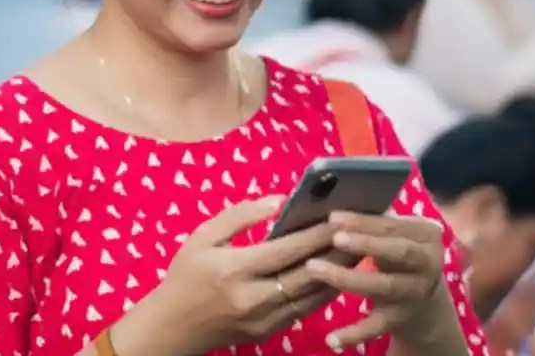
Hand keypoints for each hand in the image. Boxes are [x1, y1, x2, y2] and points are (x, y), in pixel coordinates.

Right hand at [111, 196, 339, 355]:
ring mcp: (263, 320)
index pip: (286, 251)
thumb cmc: (186, 275)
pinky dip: (324, 292)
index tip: (339, 216)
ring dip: (338, 274)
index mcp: (234, 270)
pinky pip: (304, 310)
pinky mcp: (269, 333)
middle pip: (307, 275)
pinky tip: (337, 275)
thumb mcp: (203, 237)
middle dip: (337, 253)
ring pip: (312, 297)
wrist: (172, 327)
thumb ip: (240, 216)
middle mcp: (253, 298)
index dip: (316, 235)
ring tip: (359, 250)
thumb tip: (279, 201)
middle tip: (362, 232)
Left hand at [304, 212, 446, 350]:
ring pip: (382, 287)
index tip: (333, 215)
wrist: (423, 296)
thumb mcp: (394, 232)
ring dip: (347, 278)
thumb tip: (330, 198)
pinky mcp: (401, 320)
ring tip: (314, 268)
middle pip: (397, 252)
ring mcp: (415, 293)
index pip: (394, 224)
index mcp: (427, 235)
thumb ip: (373, 217)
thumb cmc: (395, 250)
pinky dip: (354, 334)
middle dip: (365, 244)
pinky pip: (376, 327)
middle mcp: (429, 264)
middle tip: (333, 238)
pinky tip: (331, 338)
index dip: (364, 220)